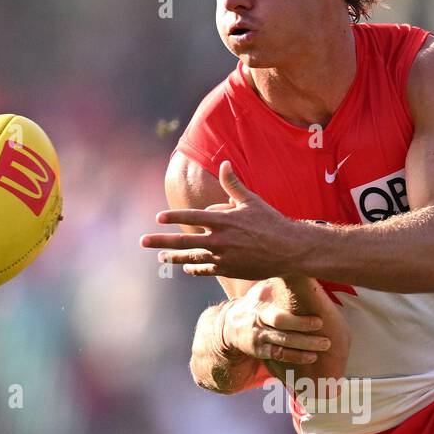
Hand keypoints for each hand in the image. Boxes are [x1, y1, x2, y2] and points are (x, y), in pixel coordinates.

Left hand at [141, 161, 310, 278]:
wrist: (290, 250)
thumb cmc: (272, 222)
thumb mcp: (252, 201)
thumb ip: (233, 185)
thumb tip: (225, 164)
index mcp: (224, 220)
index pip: (192, 217)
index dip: (173, 217)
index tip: (158, 218)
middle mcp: (221, 240)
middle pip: (184, 241)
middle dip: (161, 241)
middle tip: (143, 241)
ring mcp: (224, 257)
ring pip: (192, 258)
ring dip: (174, 257)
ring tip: (161, 257)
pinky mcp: (230, 269)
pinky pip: (207, 269)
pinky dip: (195, 268)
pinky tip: (186, 267)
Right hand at [221, 282, 331, 365]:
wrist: (228, 327)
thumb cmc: (253, 305)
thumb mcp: (260, 291)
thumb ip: (275, 281)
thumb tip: (297, 266)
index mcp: (260, 310)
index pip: (280, 317)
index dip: (300, 321)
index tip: (320, 321)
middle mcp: (258, 326)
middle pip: (282, 333)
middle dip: (305, 338)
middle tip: (327, 339)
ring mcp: (258, 341)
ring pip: (282, 348)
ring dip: (303, 349)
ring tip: (324, 347)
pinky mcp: (259, 353)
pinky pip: (278, 357)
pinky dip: (295, 358)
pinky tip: (311, 357)